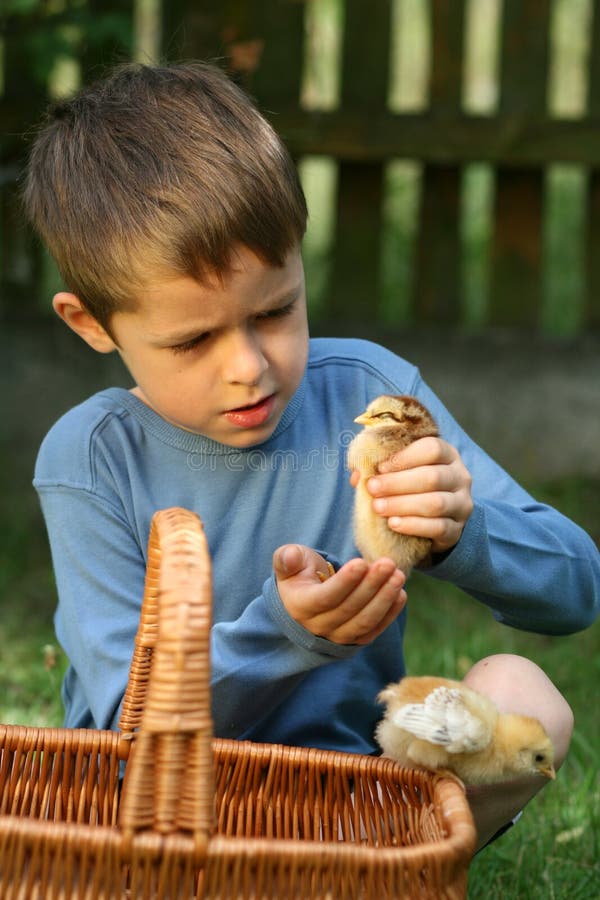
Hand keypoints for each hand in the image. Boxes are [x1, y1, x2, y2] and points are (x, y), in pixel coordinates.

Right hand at [273, 544, 406, 644]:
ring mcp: (338, 637)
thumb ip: (286, 558)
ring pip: (364, 622)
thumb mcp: (287, 563)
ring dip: (384, 599)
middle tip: (388, 563)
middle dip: (371, 586)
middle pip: (349, 609)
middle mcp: (318, 627)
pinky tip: (400, 594)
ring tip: (398, 576)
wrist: (304, 602)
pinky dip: (390, 613)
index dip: (344, 582)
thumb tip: (290, 556)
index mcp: (300, 607)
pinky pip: (374, 630)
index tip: (361, 562)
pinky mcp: (355, 640)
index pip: (325, 598)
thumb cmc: (299, 576)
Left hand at [352, 436, 472, 554]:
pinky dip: (413, 526)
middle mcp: (459, 477)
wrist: (433, 522)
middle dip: (398, 483)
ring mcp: (461, 504)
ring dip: (402, 505)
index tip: (380, 467)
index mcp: (447, 455)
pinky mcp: (457, 530)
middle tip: (373, 488)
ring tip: (378, 507)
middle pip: (432, 477)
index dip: (404, 457)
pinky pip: (438, 527)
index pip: (432, 448)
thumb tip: (358, 474)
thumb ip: (379, 467)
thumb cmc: (411, 487)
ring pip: (435, 503)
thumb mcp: (398, 471)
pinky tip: (394, 524)